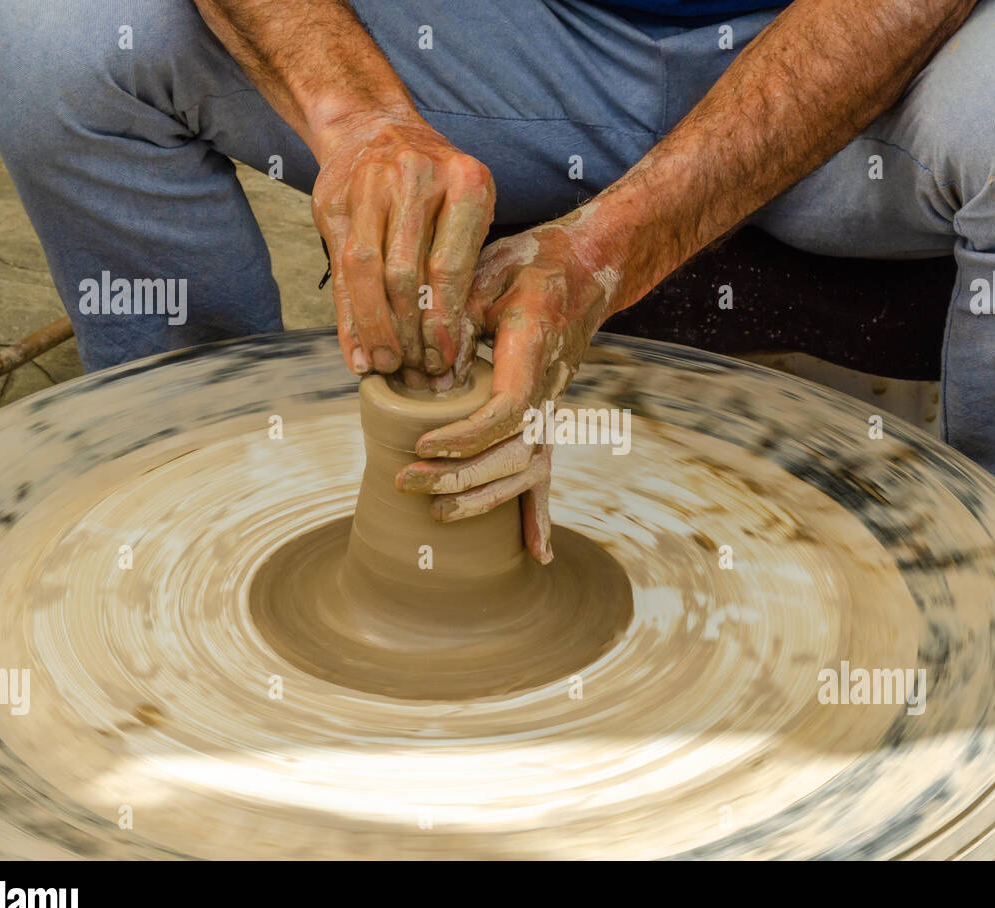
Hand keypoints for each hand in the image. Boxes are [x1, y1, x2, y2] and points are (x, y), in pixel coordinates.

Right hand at [311, 115, 494, 388]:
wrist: (375, 127)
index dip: (442, 323)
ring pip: (367, 274)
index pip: (449, 268)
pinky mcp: (332, 201)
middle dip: (409, 333)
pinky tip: (358, 352)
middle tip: (414, 372)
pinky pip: (339, 271)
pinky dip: (349, 319)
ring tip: (387, 365)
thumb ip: (460, 271)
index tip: (441, 362)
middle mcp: (416, 179)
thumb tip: (446, 353)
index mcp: (466, 184)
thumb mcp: (465, 214)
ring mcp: (369, 186)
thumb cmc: (435, 186)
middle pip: (405, 275)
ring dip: (377, 329)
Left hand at [394, 216, 619, 562]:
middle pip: (512, 454)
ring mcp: (552, 410)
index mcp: (532, 354)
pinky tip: (538, 554)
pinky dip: (541, 515)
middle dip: (458, 475)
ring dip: (482, 498)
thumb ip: (456, 318)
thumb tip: (429, 374)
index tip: (422, 444)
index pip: (505, 413)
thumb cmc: (534, 265)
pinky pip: (546, 473)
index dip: (464, 437)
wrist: (589, 268)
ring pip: (527, 472)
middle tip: (405, 481)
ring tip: (436, 513)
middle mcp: (548, 391)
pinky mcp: (548, 419)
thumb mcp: (488, 274)